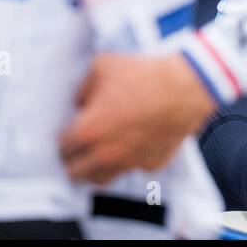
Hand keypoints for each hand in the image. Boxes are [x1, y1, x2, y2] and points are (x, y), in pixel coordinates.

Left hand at [60, 53, 216, 184]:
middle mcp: (104, 154)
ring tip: (100, 152)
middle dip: (73, 160)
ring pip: (101, 180)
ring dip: (96, 168)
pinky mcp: (151, 164)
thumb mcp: (102, 67)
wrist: (185, 88)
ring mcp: (129, 163)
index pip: (62, 148)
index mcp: (87, 131)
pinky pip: (133, 168)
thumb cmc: (143, 75)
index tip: (69, 132)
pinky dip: (129, 159)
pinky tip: (135, 141)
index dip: (63, 138)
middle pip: (75, 173)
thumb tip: (79, 102)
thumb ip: (82, 88)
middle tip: (78, 147)